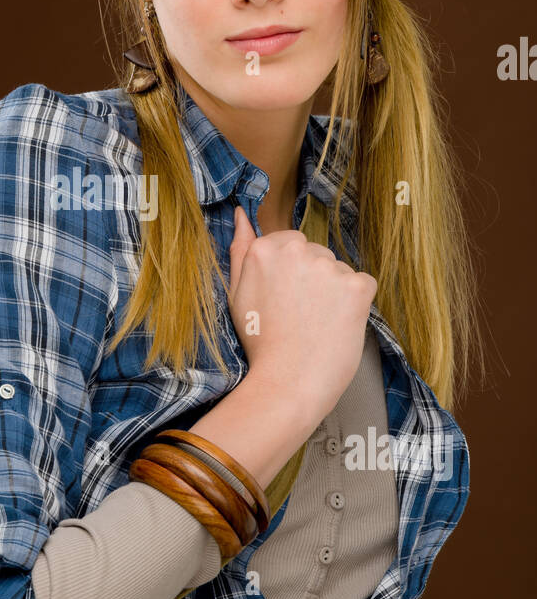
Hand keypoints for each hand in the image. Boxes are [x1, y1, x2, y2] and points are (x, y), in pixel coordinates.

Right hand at [226, 203, 377, 426]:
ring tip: (317, 324)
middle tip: (299, 315)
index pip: (290, 244)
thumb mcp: (236, 294)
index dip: (290, 275)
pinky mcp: (358, 286)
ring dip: (333, 292)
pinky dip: (355, 305)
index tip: (285, 300)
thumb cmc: (260, 343)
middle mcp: (297, 250)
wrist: (288, 383)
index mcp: (265, 249)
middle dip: (312, 279)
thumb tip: (242, 214)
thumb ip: (239, 250)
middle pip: (316, 255)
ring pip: (338, 271)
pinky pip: (362, 285)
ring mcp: (330, 267)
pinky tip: (336, 325)